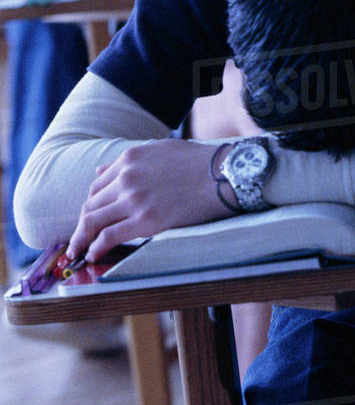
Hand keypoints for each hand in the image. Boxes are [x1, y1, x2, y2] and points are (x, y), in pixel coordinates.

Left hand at [67, 138, 234, 261]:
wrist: (224, 174)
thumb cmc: (200, 162)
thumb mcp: (161, 149)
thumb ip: (131, 160)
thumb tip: (102, 170)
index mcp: (130, 158)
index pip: (97, 184)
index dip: (91, 204)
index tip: (91, 217)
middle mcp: (127, 176)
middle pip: (91, 204)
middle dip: (83, 223)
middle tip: (81, 238)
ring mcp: (134, 198)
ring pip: (93, 220)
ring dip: (82, 238)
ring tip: (80, 251)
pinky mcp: (145, 220)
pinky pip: (108, 236)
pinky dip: (95, 247)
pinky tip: (94, 255)